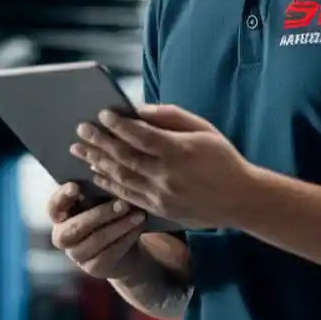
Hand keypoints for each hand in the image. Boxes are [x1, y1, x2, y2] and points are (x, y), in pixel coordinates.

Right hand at [48, 182, 147, 278]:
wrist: (126, 246)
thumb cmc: (110, 214)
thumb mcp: (103, 199)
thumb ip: (98, 188)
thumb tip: (103, 168)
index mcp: (60, 215)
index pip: (53, 206)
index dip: (62, 197)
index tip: (76, 186)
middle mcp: (63, 236)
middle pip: (74, 228)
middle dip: (99, 215)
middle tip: (123, 204)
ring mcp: (76, 255)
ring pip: (94, 241)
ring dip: (118, 227)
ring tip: (138, 215)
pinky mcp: (93, 268)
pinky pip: (108, 255)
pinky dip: (125, 240)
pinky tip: (138, 228)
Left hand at [71, 103, 257, 228]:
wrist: (240, 199)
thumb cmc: (223, 158)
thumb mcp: (204, 129)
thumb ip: (171, 117)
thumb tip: (139, 110)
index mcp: (180, 151)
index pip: (140, 135)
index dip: (118, 124)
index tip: (102, 114)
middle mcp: (168, 175)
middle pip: (125, 156)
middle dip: (100, 141)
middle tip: (81, 129)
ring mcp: (162, 195)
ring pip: (122, 177)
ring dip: (98, 162)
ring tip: (80, 150)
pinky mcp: (159, 209)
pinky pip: (128, 196)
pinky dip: (110, 183)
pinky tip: (96, 173)